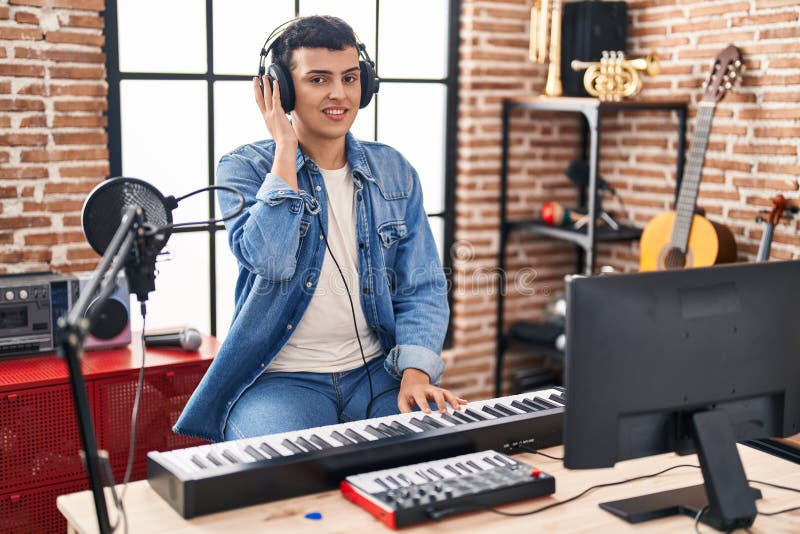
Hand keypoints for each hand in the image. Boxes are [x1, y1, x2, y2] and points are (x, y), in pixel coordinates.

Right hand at [253, 75, 297, 190]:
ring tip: (264, 77)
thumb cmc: (285, 142)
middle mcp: (267, 116)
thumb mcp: (279, 132)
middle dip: (257, 88)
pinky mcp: (277, 113)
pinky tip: (275, 83)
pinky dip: (275, 90)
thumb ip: (279, 126)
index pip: (261, 106)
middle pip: (260, 99)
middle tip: (256, 79)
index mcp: (267, 120)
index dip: (258, 96)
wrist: (285, 146)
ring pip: (266, 97)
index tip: (257, 89)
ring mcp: (271, 114)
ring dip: (265, 86)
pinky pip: (276, 99)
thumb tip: (283, 126)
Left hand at [397, 368, 467, 413]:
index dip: (424, 405)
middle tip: (444, 412)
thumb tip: (408, 419)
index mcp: (417, 391)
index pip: (421, 398)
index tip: (428, 412)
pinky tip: (465, 403)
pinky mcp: (442, 392)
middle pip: (437, 394)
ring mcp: (436, 390)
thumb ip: (405, 410)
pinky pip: (451, 395)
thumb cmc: (408, 394)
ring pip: (446, 393)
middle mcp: (429, 389)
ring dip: (453, 401)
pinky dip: (458, 399)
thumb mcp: (402, 400)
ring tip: (458, 409)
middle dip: (441, 402)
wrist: (413, 382)